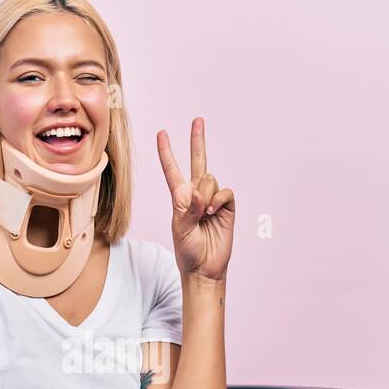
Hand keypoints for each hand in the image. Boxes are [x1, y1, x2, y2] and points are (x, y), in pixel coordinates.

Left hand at [156, 117, 234, 281]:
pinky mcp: (226, 206)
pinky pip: (224, 191)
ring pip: (210, 179)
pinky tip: (213, 212)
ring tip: (204, 214)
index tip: (162, 133)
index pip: (172, 170)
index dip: (167, 152)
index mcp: (180, 198)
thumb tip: (199, 192)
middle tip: (198, 120)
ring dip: (206, 194)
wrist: (205, 268)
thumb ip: (188, 209)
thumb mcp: (180, 229)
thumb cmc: (188, 250)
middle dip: (198, 140)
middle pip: (198, 162)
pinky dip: (218, 199)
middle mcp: (196, 194)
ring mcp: (212, 199)